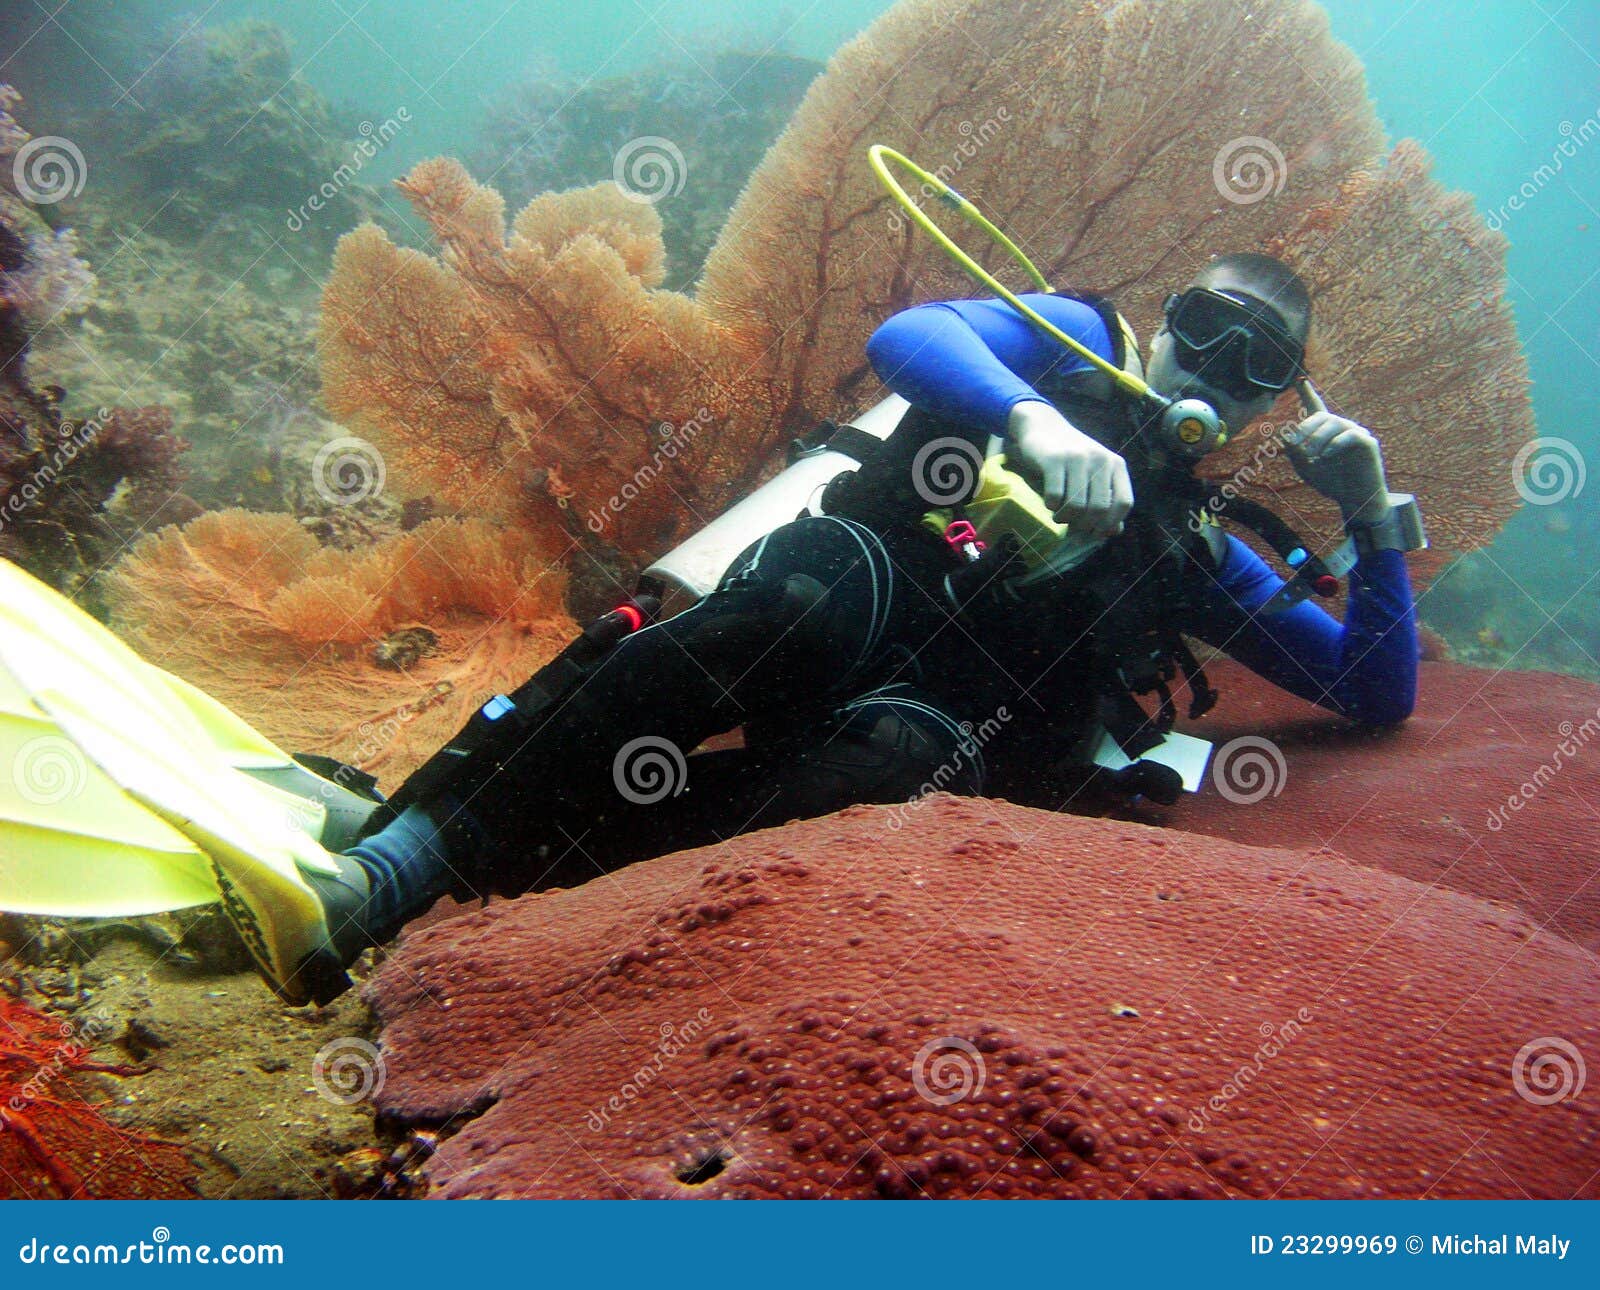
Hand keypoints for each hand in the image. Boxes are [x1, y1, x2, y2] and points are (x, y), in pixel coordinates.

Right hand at [1006, 400, 1132, 537]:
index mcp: (1116, 464)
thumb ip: (1107, 500)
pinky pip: (1055, 496)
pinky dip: (1052, 506)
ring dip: (1066, 519)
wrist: (1044, 426)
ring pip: (1077, 506)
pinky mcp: (1054, 459)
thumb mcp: (1094, 475)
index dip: (1111, 523)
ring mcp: (1077, 458)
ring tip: (1060, 517)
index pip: (1124, 502)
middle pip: (1100, 508)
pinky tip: (1050, 503)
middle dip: (1085, 525)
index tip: (1096, 533)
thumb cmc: (1072, 457)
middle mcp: (1101, 459)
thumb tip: (1113, 532)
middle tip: (1073, 527)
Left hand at [1286, 383, 1391, 524]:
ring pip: (1334, 424)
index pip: (1316, 407)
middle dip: (1305, 429)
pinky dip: (1335, 444)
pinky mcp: (1368, 443)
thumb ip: (1294, 453)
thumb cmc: (1330, 482)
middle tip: (1295, 445)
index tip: (1300, 381)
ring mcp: (1356, 433)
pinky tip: (1325, 456)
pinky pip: (1351, 435)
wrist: (1354, 500)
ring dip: (1317, 439)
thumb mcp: (1305, 468)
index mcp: (1325, 431)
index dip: (1307, 394)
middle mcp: (1342, 427)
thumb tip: (1285, 436)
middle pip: (1322, 417)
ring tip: (1310, 456)